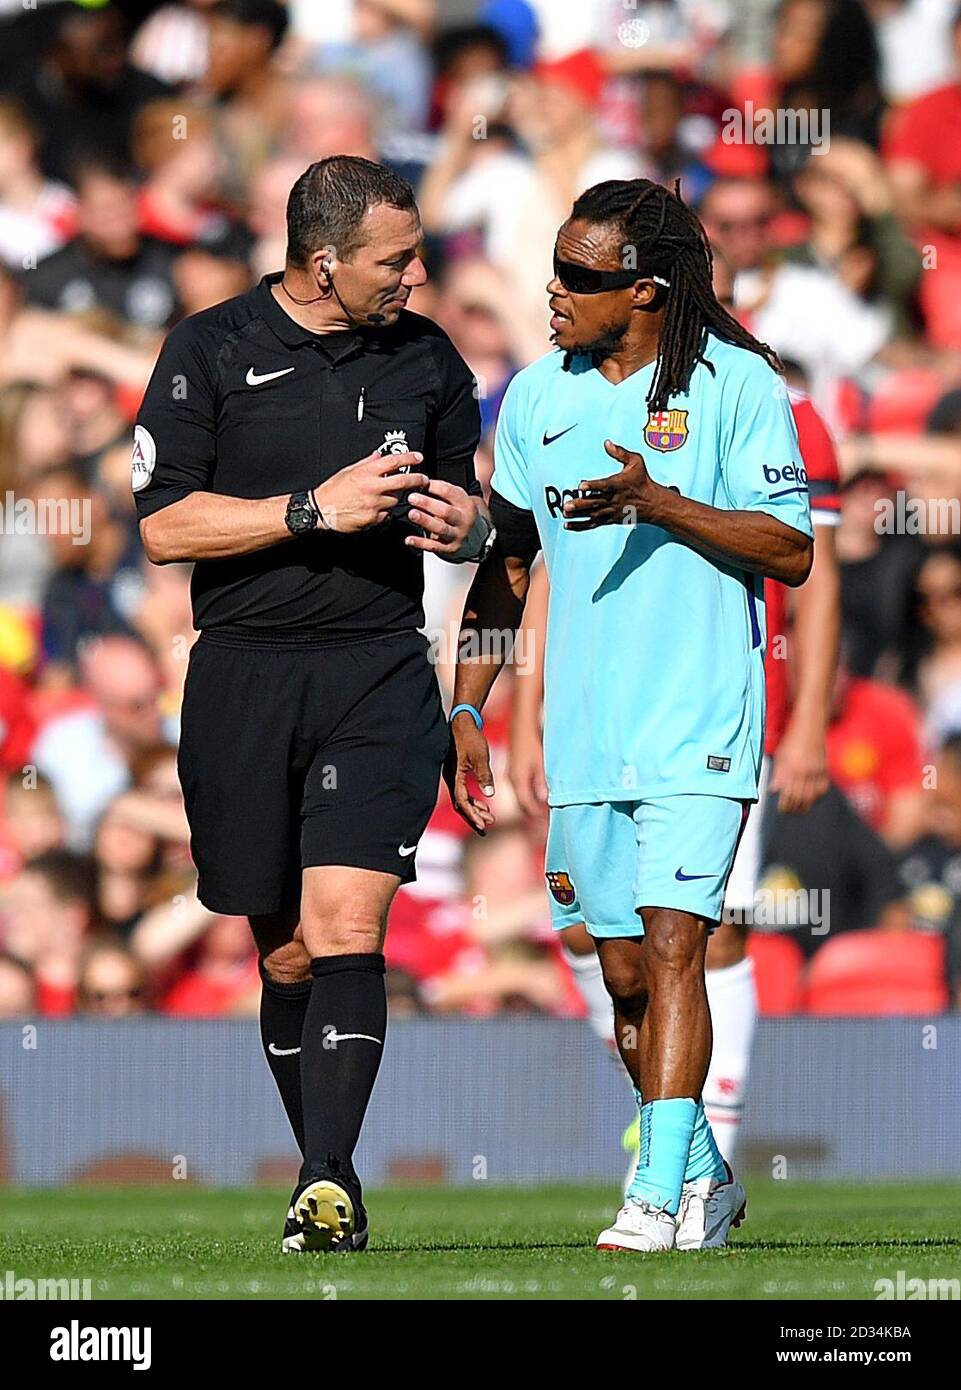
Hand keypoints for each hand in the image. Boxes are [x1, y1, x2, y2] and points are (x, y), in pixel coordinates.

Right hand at [313, 449, 427, 533]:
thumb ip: (367, 463)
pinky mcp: (373, 518)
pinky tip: (374, 508)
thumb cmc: (333, 490)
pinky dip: (385, 510)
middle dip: (418, 479)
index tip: (418, 457)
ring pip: (395, 499)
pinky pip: (387, 513)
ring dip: (394, 497)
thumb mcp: (348, 471)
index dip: (409, 458)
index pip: (393, 461)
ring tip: (382, 496)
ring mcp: (374, 504)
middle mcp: (372, 487)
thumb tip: (379, 456)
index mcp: (366, 472)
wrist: (321, 509)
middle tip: (423, 479)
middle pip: (403, 481)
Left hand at [405, 480, 485, 557]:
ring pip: (441, 529)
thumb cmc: (462, 516)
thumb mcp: (460, 501)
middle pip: (445, 511)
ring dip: (425, 521)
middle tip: (412, 498)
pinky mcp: (450, 549)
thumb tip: (422, 483)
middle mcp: (463, 520)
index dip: (434, 487)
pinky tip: (410, 539)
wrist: (477, 539)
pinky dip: (421, 543)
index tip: (420, 483)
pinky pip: (434, 546)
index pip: (450, 493)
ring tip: (412, 514)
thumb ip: (444, 492)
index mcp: (466, 505)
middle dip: (427, 504)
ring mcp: (457, 536)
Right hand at [444, 713, 495, 833]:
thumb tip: (489, 795)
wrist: (462, 722)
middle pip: (460, 804)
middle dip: (474, 815)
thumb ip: (484, 775)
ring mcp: (453, 775)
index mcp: (454, 775)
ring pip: (462, 798)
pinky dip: (473, 799)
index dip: (472, 814)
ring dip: (475, 808)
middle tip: (488, 824)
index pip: (462, 801)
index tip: (483, 824)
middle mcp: (451, 778)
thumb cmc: (470, 737)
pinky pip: (463, 791)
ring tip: (489, 816)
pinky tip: (483, 802)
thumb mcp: (480, 756)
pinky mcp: (457, 772)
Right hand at [508, 722, 547, 818]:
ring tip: (545, 809)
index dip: (537, 815)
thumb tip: (544, 800)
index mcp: (518, 780)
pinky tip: (539, 795)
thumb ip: (542, 783)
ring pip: (520, 796)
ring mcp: (510, 775)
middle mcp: (511, 779)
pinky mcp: (513, 770)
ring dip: (531, 804)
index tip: (548, 822)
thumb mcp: (541, 764)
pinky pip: (520, 788)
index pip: (526, 805)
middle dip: (534, 813)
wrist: (522, 725)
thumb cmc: (533, 742)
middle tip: (547, 819)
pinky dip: (528, 795)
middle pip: (522, 803)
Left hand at [561, 440, 665, 529]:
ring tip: (565, 513)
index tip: (581, 486)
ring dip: (578, 515)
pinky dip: (580, 525)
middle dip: (580, 505)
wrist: (652, 503)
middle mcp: (613, 499)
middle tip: (566, 505)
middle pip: (595, 502)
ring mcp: (610, 511)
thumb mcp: (636, 462)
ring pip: (592, 514)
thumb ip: (620, 453)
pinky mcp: (609, 519)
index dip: (593, 486)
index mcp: (619, 484)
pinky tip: (568, 524)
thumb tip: (607, 443)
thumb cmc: (642, 481)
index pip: (604, 485)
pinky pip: (593, 524)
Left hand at [769, 721, 828, 814]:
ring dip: (805, 805)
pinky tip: (811, 800)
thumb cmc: (792, 740)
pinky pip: (823, 789)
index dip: (785, 805)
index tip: (781, 808)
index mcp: (791, 767)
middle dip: (793, 807)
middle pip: (800, 798)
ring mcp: (816, 771)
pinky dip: (817, 797)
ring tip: (798, 809)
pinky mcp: (825, 769)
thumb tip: (773, 790)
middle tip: (788, 810)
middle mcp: (804, 771)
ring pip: (812, 796)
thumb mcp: (781, 756)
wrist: (810, 727)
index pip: (788, 794)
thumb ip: (778, 773)